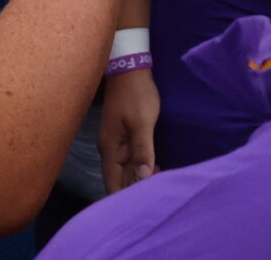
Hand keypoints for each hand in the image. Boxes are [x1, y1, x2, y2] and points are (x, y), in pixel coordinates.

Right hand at [98, 67, 160, 192]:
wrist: (130, 68)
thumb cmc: (135, 94)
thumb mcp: (141, 122)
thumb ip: (142, 150)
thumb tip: (142, 178)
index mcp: (110, 149)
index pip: (113, 184)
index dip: (126, 198)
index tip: (145, 203)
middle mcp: (110, 149)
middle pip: (119, 179)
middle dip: (135, 190)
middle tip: (158, 193)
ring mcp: (117, 142)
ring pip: (126, 170)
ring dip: (140, 178)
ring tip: (160, 183)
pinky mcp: (125, 136)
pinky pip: (131, 158)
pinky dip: (141, 166)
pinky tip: (156, 168)